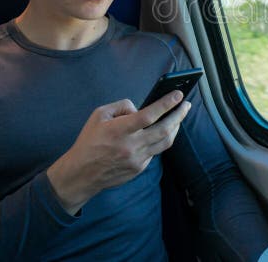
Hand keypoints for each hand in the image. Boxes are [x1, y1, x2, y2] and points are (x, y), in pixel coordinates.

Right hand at [46, 91, 191, 214]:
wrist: (81, 173)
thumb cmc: (89, 141)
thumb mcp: (98, 115)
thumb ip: (121, 106)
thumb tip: (140, 108)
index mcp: (119, 130)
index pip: (149, 115)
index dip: (166, 104)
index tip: (178, 95)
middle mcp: (131, 146)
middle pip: (164, 129)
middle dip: (179, 115)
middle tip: (186, 104)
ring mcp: (137, 159)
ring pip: (165, 142)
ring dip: (176, 127)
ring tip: (179, 116)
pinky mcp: (139, 168)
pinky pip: (155, 151)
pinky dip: (160, 140)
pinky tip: (162, 132)